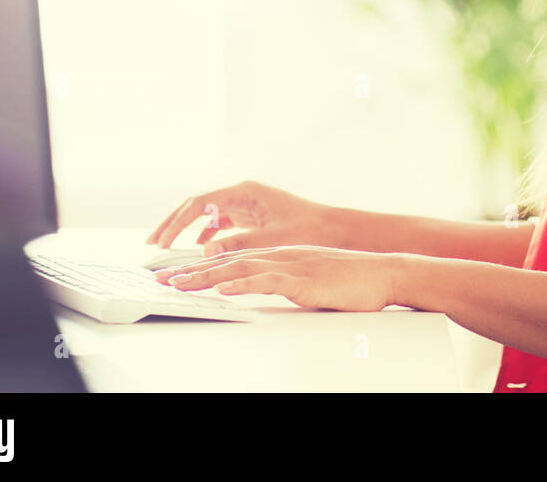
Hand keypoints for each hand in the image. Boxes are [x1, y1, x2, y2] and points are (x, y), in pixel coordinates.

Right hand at [145, 180, 334, 254]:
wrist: (333, 228)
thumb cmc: (307, 228)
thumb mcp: (271, 238)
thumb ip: (238, 243)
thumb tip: (204, 250)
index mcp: (245, 192)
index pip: (199, 203)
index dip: (176, 222)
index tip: (161, 241)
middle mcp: (242, 194)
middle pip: (197, 205)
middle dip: (173, 222)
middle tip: (152, 243)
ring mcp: (246, 203)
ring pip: (206, 213)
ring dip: (186, 227)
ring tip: (166, 245)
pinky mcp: (251, 215)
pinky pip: (221, 221)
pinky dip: (206, 232)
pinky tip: (199, 246)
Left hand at [153, 245, 401, 311]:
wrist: (384, 273)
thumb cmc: (353, 279)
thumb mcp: (312, 280)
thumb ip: (288, 282)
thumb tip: (268, 292)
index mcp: (282, 255)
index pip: (234, 258)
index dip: (202, 266)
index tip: (176, 274)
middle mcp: (282, 255)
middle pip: (228, 261)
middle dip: (192, 270)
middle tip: (161, 279)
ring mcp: (292, 265)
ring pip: (239, 268)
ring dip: (205, 277)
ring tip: (179, 284)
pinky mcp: (303, 279)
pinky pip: (266, 281)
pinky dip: (240, 284)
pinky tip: (221, 288)